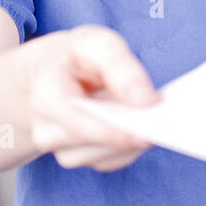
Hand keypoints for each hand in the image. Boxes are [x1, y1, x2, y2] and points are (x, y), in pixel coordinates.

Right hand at [21, 24, 159, 171]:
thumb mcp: (98, 44)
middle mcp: (45, 129)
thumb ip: (122, 69)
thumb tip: (147, 103)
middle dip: (129, 132)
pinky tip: (134, 128)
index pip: (78, 124)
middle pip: (95, 143)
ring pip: (104, 157)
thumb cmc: (77, 56)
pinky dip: (128, 148)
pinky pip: (109, 162)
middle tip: (160, 120)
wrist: (53, 70)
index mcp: (45, 95)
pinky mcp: (76, 157)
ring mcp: (58, 148)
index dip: (113, 130)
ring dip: (130, 141)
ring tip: (146, 119)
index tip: (147, 129)